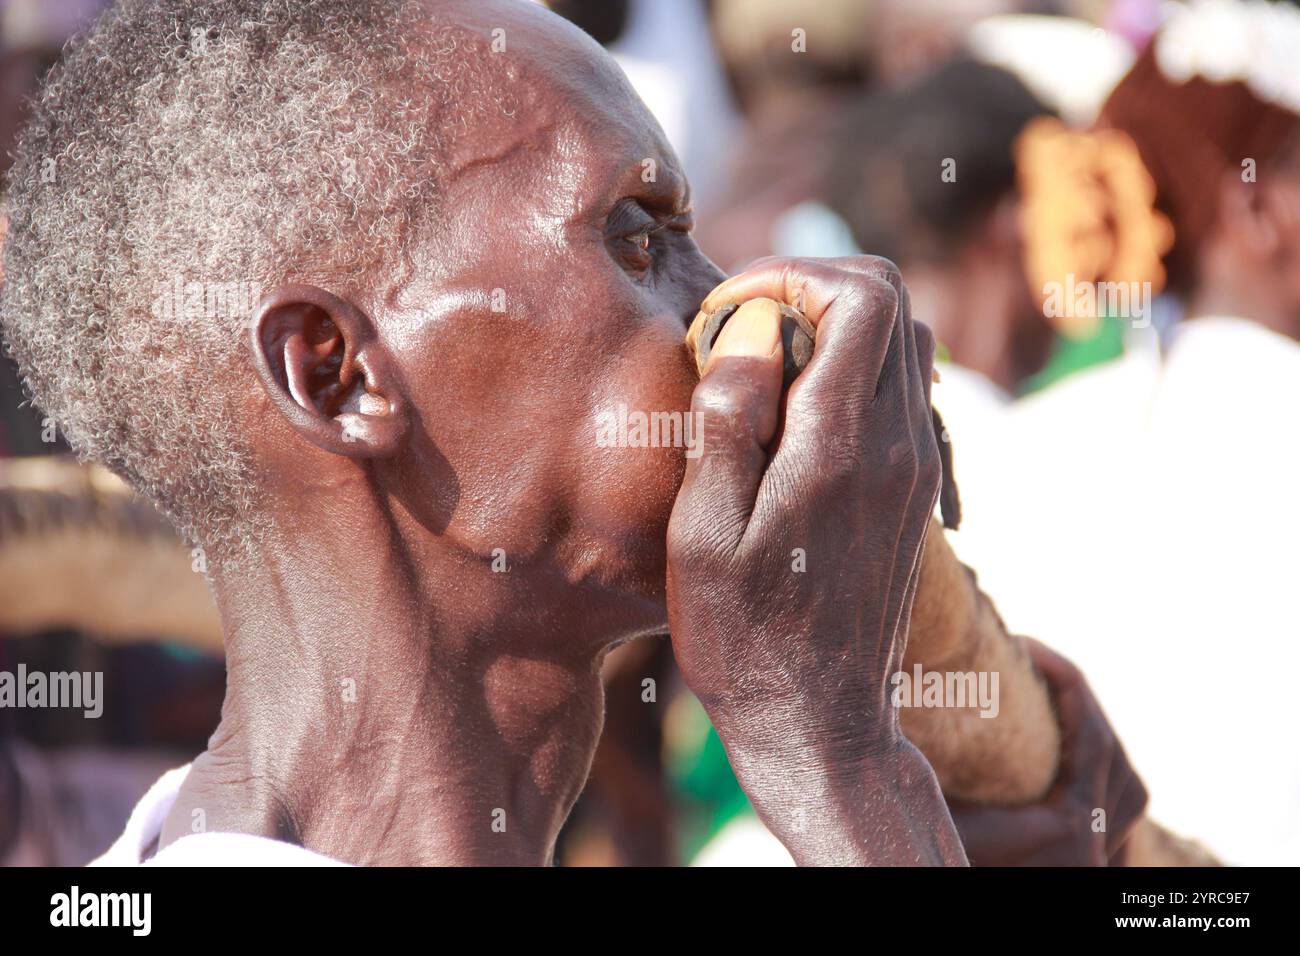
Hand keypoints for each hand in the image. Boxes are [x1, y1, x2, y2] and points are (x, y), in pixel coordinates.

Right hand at [666, 256, 963, 864]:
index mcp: (840, 448)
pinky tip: (789, 414)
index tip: (728, 311)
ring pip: (903, 341)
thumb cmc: (744, 641)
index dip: (790, 275)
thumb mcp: (704, 539)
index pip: (859, 296)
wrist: (820, 725)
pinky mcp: (916, 488)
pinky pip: (901, 388)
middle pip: (892, 301)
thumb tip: (750, 330)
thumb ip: (728, 424)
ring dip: (832, 326)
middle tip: (740, 330)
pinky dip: (849, 368)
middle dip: (812, 287)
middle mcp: (897, 446)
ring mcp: (917, 467)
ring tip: (760, 368)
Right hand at [946, 639, 1148, 864]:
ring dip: (1098, 741)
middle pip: (1115, 756)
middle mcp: (1090, 850)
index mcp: (1064, 829)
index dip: (1067, 680)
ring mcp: (1093, 864)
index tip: (1027, 647)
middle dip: (1081, 701)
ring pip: (1129, 791)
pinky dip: (1104, 784)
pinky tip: (1070, 763)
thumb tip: (888, 687)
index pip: (1091, 737)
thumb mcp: (928, 811)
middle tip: (1037, 664)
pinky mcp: (1087, 870)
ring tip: (1052, 707)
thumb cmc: (936, 861)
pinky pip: (1118, 822)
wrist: (934, 880)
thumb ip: (926, 770)